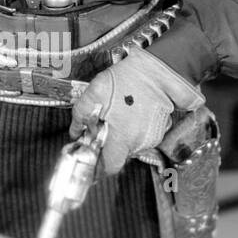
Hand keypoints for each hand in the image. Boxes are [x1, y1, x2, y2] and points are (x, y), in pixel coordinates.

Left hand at [68, 48, 202, 174]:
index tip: (91, 154)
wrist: (159, 71)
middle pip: (120, 154)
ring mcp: (154, 136)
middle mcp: (141, 142)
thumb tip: (75, 132)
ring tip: (117, 113)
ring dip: (121, 134)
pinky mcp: (162, 128)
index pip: (110, 166)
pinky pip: (142, 134)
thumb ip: (80, 116)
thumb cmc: (127, 80)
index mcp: (123, 138)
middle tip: (101, 124)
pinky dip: (134, 127)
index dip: (98, 163)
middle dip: (108, 143)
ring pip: (131, 144)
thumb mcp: (94, 93)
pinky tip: (130, 110)